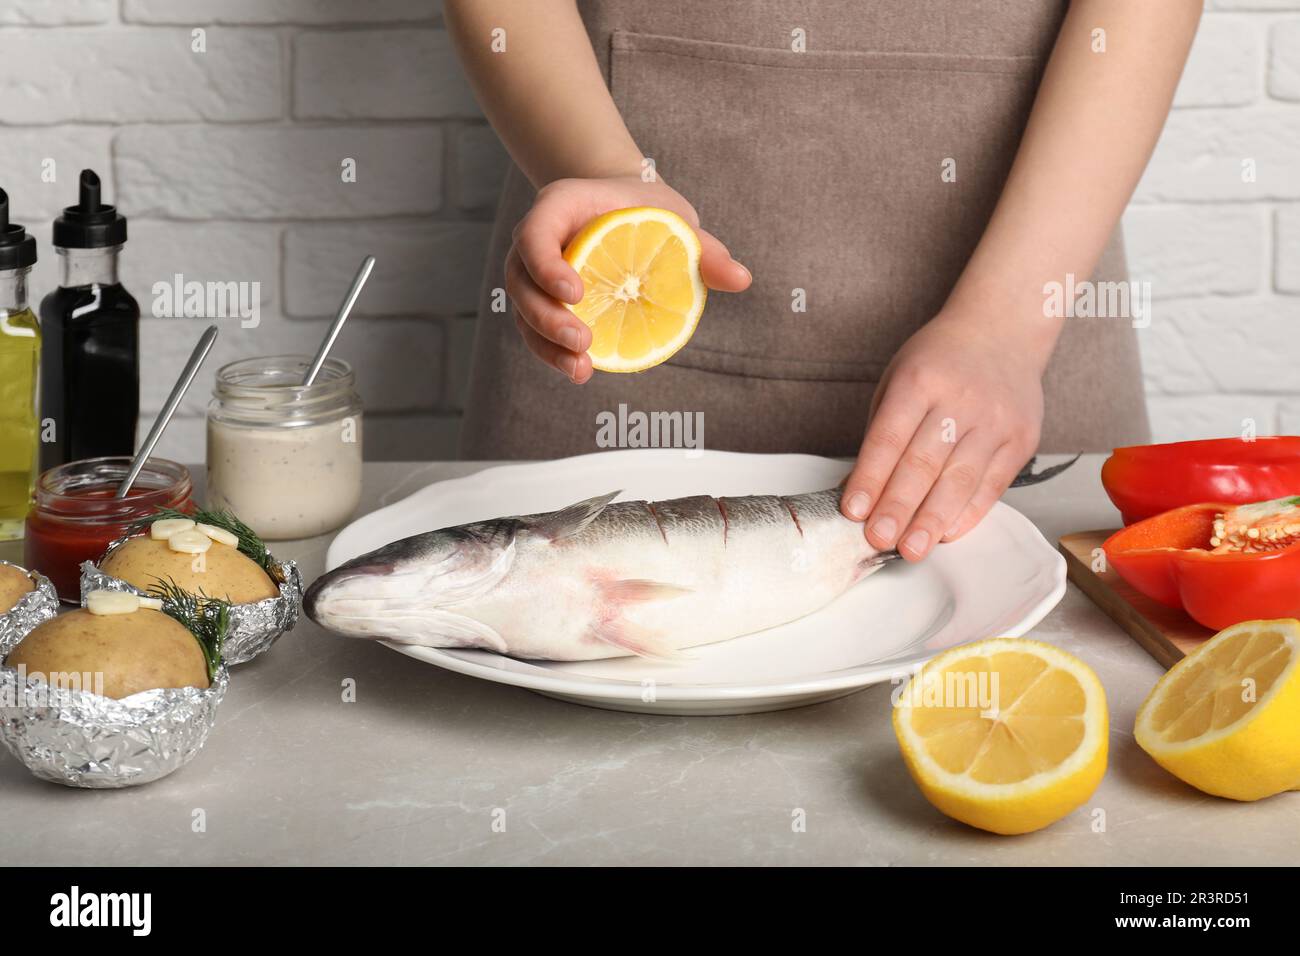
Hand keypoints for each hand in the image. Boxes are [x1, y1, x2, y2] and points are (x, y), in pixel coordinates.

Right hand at [506, 175, 751, 382]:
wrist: (624, 209)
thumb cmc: (649, 210)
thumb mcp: (678, 220)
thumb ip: (704, 249)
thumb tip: (742, 279)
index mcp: (559, 206)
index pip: (535, 235)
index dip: (547, 265)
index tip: (577, 292)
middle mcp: (535, 239)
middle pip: (522, 281)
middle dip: (547, 317)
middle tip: (584, 342)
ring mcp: (532, 273)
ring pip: (523, 312)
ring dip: (546, 345)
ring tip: (582, 370)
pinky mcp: (540, 302)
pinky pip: (535, 331)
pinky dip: (552, 354)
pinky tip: (581, 372)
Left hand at [840, 311, 1044, 560]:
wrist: (1002, 330)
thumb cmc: (939, 362)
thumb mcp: (897, 379)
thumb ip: (881, 433)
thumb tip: (860, 491)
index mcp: (919, 381)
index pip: (889, 438)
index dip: (870, 478)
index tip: (854, 511)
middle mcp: (960, 400)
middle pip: (923, 463)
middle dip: (898, 507)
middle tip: (878, 540)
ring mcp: (995, 420)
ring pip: (959, 480)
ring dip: (932, 520)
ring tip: (912, 549)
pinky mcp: (1021, 439)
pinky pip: (992, 485)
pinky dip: (967, 513)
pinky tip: (946, 533)